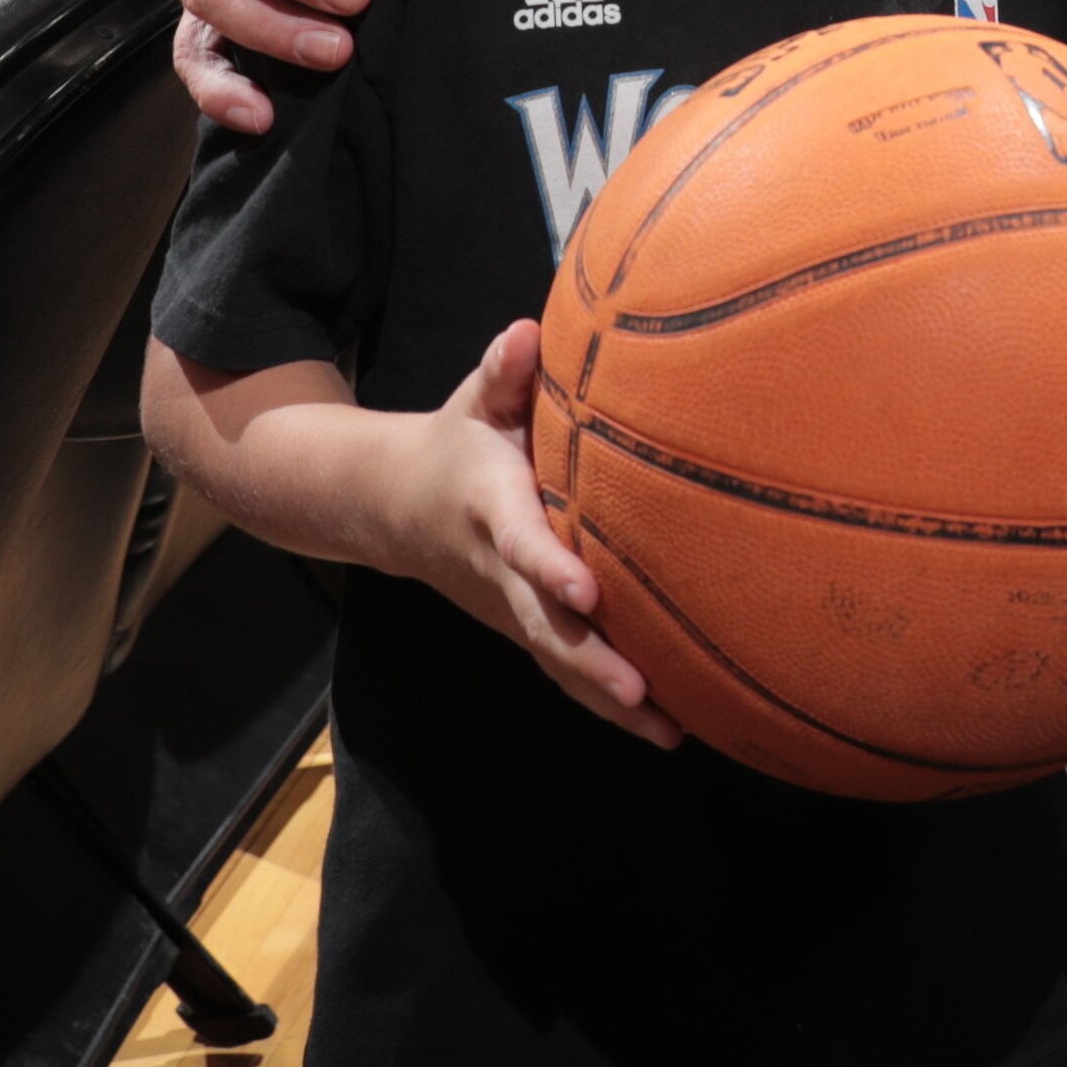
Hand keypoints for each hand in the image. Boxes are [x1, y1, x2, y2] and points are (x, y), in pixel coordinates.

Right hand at [372, 323, 675, 747]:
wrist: (398, 506)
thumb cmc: (460, 442)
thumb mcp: (473, 400)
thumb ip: (501, 372)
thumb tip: (524, 334)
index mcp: (491, 506)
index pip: (522, 543)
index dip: (551, 568)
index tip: (589, 592)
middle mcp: (498, 570)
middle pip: (542, 624)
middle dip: (589, 660)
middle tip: (639, 691)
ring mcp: (509, 608)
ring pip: (555, 659)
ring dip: (606, 698)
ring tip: (667, 732)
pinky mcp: (524, 628)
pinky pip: (564, 670)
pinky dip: (606, 704)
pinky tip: (666, 731)